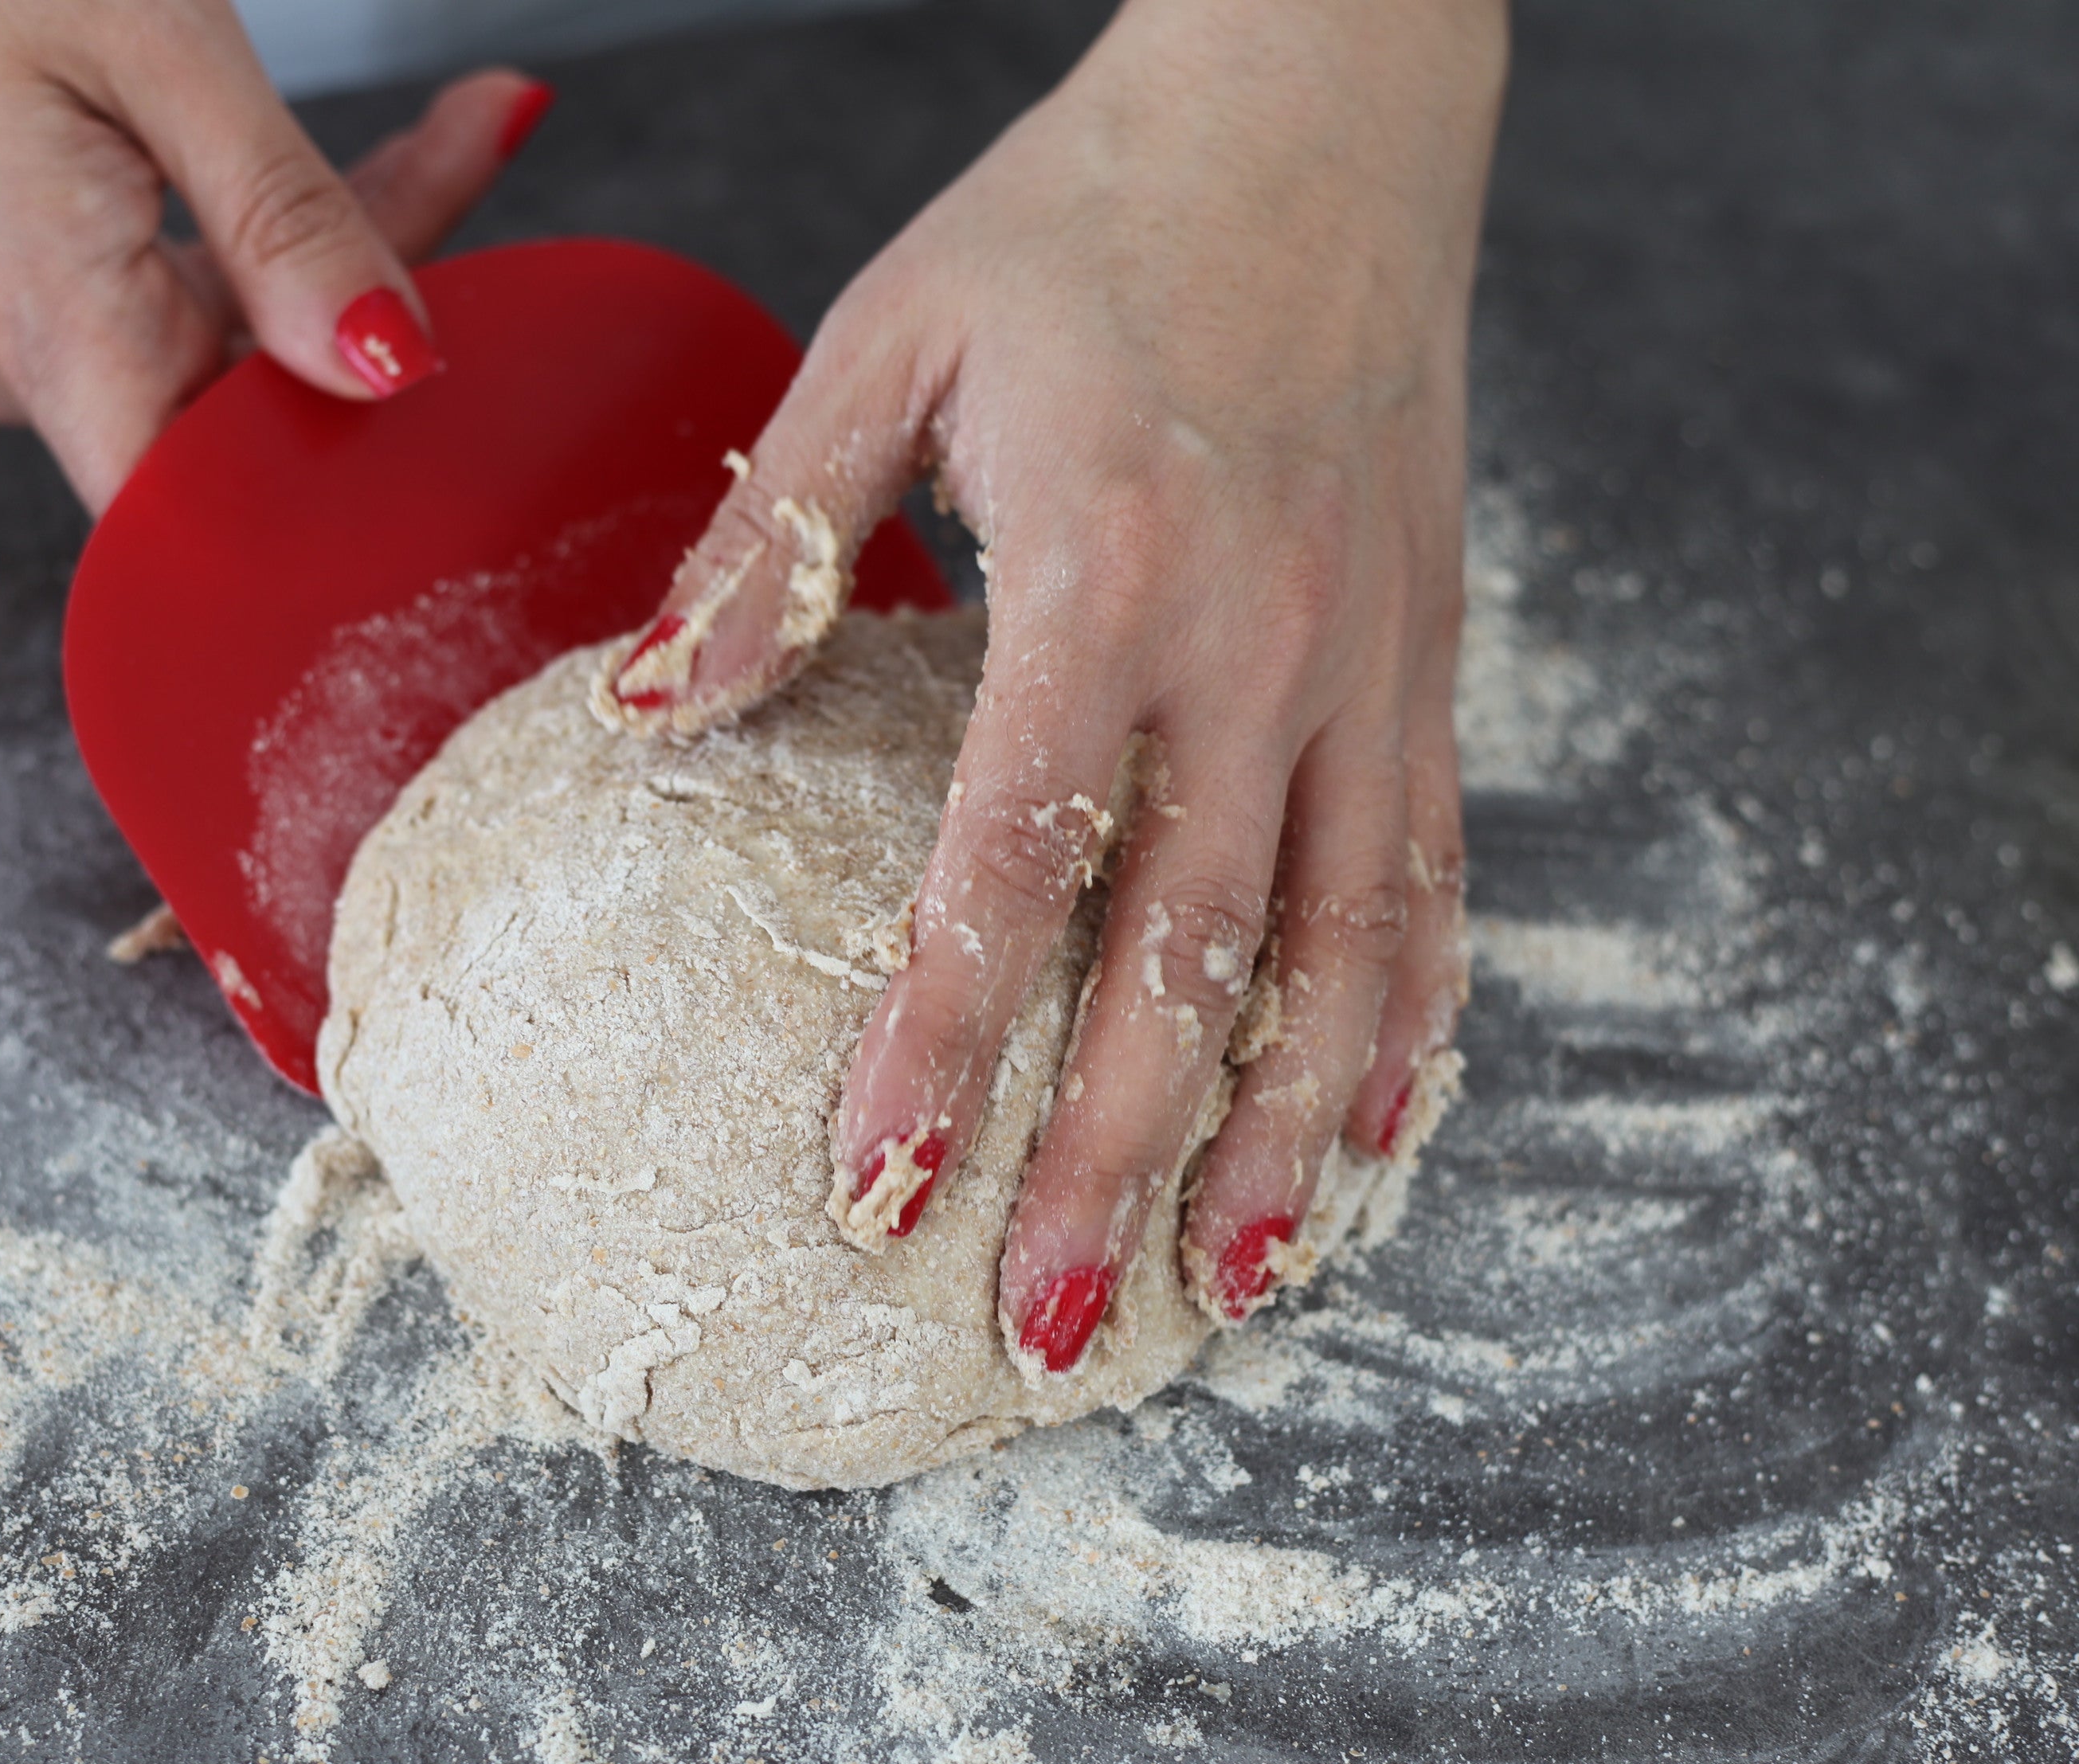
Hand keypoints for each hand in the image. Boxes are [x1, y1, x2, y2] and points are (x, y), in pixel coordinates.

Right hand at [0, 0, 553, 509]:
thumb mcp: (156, 45)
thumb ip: (282, 215)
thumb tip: (391, 362)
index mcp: (37, 323)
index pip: (199, 522)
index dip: (326, 520)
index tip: (455, 442)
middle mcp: (15, 354)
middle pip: (250, 418)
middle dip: (392, 322)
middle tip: (489, 177)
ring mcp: (18, 321)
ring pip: (239, 344)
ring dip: (358, 251)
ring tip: (473, 121)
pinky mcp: (31, 275)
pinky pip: (190, 289)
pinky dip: (285, 231)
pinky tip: (393, 150)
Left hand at [603, 0, 1504, 1370]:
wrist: (1322, 106)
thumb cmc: (1087, 214)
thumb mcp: (894, 334)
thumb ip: (773, 539)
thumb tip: (645, 718)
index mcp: (1106, 568)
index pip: (1016, 859)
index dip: (943, 1043)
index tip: (881, 1194)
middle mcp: (1261, 642)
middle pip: (1189, 955)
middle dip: (1112, 1156)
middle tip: (1049, 1327)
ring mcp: (1369, 663)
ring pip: (1340, 949)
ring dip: (1282, 1135)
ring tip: (1230, 1288)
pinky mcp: (1429, 660)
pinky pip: (1432, 874)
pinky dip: (1409, 1018)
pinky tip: (1372, 1131)